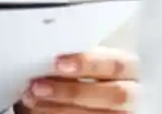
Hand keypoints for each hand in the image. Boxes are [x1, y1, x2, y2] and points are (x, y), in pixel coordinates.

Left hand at [19, 47, 138, 112]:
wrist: (76, 95)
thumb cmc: (76, 74)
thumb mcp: (78, 61)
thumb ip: (72, 57)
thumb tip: (48, 54)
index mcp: (128, 69)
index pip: (117, 64)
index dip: (89, 63)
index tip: (58, 61)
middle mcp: (130, 95)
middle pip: (113, 95)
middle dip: (72, 91)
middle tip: (39, 85)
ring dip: (58, 107)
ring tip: (31, 98)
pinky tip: (39, 110)